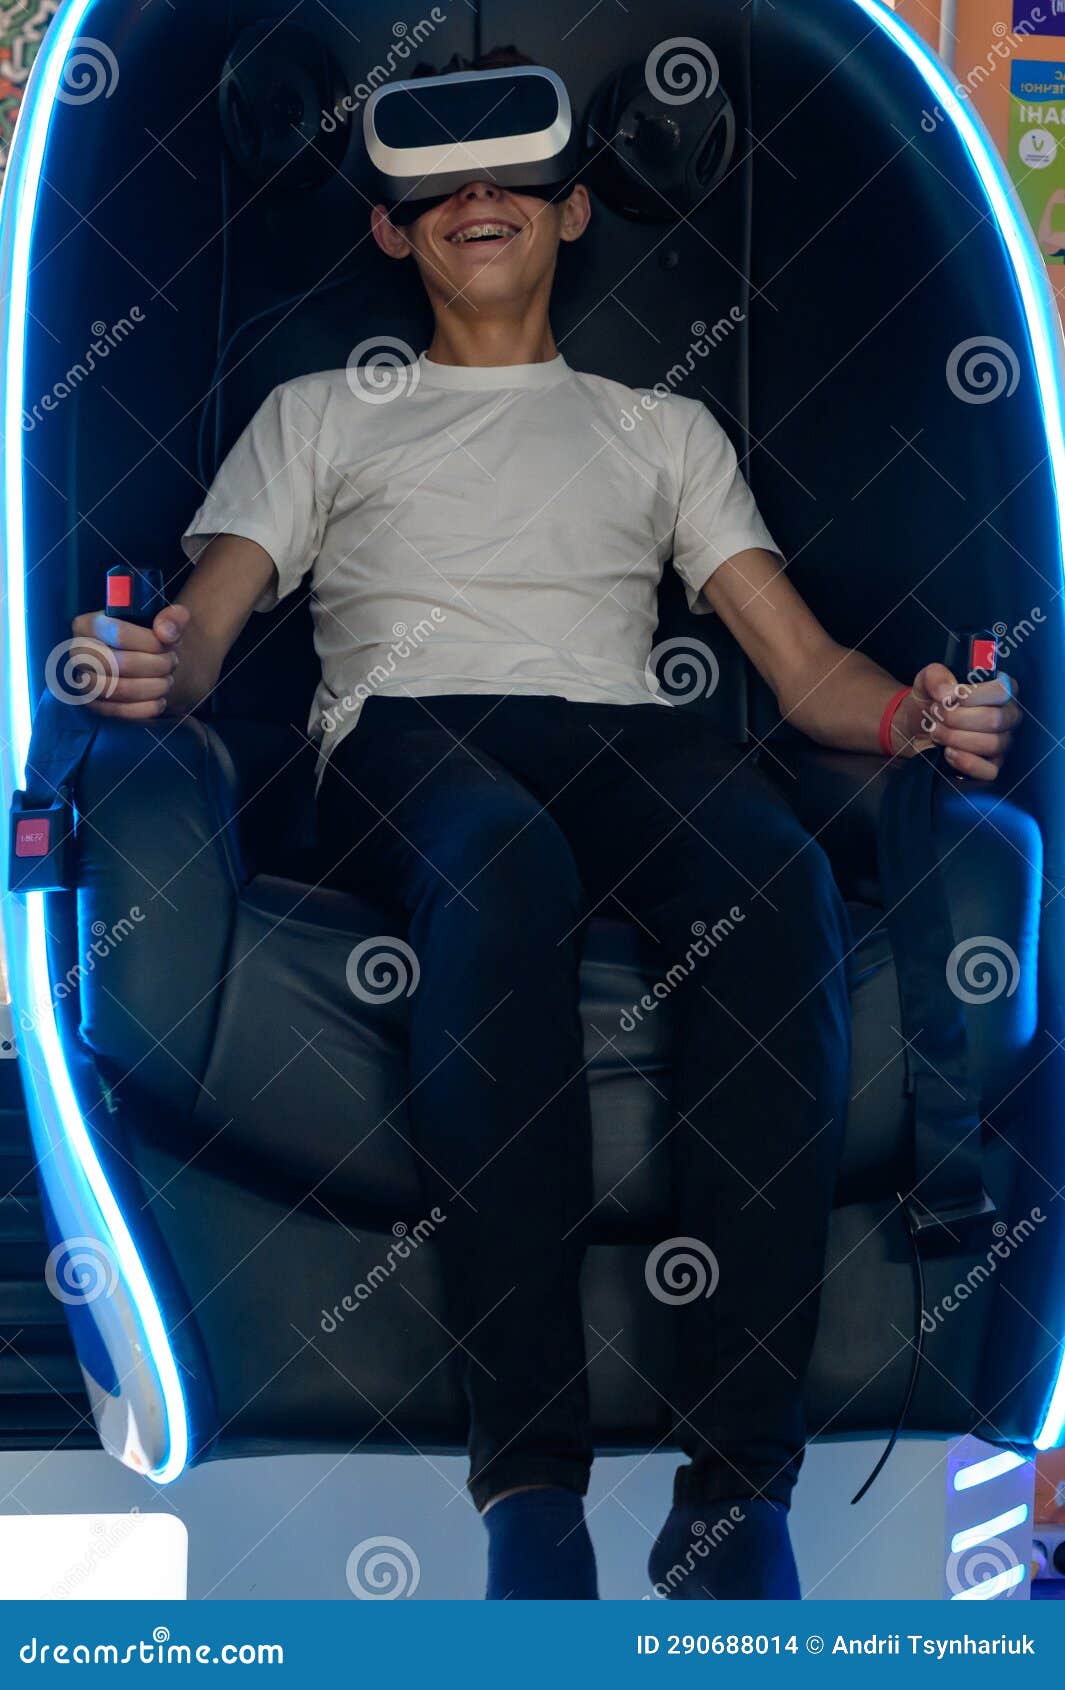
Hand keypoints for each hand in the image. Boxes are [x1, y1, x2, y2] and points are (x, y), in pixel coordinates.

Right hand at [68, 603, 189, 718]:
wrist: (142, 664)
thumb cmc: (149, 638)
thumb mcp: (163, 621)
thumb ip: (172, 619)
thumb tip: (167, 633)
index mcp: (87, 625)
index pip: (119, 633)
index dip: (151, 641)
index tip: (169, 644)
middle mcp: (78, 654)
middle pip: (121, 663)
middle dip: (157, 665)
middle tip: (172, 662)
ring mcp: (83, 683)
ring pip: (121, 689)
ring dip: (154, 686)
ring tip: (168, 679)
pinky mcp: (94, 707)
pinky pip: (121, 712)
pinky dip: (147, 707)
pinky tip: (160, 699)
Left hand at [893, 663, 1020, 781]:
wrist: (916, 726)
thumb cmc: (932, 700)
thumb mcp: (927, 680)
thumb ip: (937, 677)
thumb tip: (948, 693)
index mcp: (1001, 691)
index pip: (1002, 691)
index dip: (971, 696)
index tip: (947, 698)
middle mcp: (1008, 716)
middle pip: (995, 720)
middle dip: (957, 719)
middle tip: (937, 715)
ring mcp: (1003, 743)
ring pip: (992, 744)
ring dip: (956, 738)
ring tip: (937, 732)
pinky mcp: (992, 766)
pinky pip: (990, 770)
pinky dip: (966, 762)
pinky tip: (948, 752)